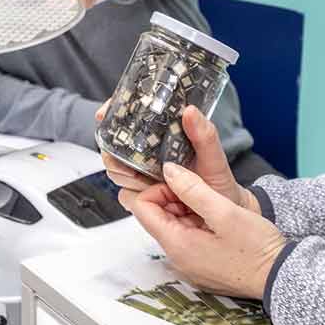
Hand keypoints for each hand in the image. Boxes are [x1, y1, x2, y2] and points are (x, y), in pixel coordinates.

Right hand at [94, 104, 256, 216]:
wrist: (220, 214)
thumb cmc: (217, 182)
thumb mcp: (214, 157)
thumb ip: (204, 134)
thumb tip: (190, 110)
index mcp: (161, 135)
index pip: (127, 117)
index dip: (112, 113)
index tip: (103, 115)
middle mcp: (147, 152)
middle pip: (113, 146)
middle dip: (116, 153)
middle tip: (136, 164)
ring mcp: (142, 173)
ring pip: (116, 170)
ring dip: (127, 175)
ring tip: (151, 180)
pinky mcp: (142, 195)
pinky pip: (126, 195)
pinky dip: (135, 195)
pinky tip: (151, 194)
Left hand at [120, 162, 286, 299]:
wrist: (281, 277)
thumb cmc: (257, 248)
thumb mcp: (225, 211)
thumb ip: (193, 188)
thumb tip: (168, 170)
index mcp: (177, 245)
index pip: (142, 208)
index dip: (157, 188)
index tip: (181, 181)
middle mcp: (177, 258)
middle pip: (156, 217)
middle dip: (173, 197)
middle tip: (200, 188)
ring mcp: (188, 263)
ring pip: (173, 225)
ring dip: (186, 208)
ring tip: (212, 202)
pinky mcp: (200, 264)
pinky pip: (187, 237)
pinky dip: (196, 222)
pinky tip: (217, 217)